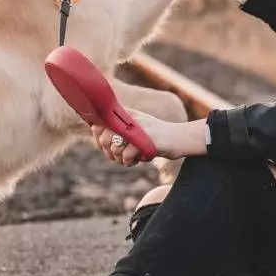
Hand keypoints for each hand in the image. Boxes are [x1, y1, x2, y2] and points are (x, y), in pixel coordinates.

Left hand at [89, 111, 207, 165]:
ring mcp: (138, 128)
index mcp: (125, 113)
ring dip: (121, 159)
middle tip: (120, 157)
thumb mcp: (134, 131)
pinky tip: (140, 159)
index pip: (98, 125)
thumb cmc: (154, 137)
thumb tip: (96, 134)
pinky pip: (127, 156)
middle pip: (104, 138)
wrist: (179, 138)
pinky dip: (131, 162)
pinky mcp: (145, 139)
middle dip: (109, 153)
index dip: (99, 139)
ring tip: (131, 158)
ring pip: (115, 149)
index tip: (107, 147)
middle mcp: (129, 118)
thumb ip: (116, 131)